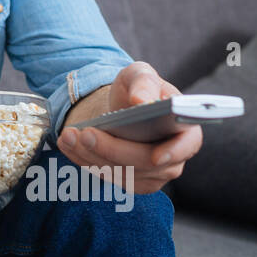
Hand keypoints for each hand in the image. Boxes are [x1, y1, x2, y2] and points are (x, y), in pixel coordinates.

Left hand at [56, 61, 202, 193]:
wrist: (121, 108)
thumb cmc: (137, 90)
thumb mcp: (139, 75)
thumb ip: (144, 83)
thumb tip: (141, 102)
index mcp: (185, 128)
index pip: (188, 145)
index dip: (174, 152)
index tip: (155, 155)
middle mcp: (173, 157)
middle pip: (145, 162)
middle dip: (112, 149)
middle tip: (85, 133)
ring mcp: (152, 174)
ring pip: (122, 173)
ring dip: (91, 155)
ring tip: (69, 135)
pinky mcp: (130, 181)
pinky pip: (108, 177)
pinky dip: (84, 161)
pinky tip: (68, 145)